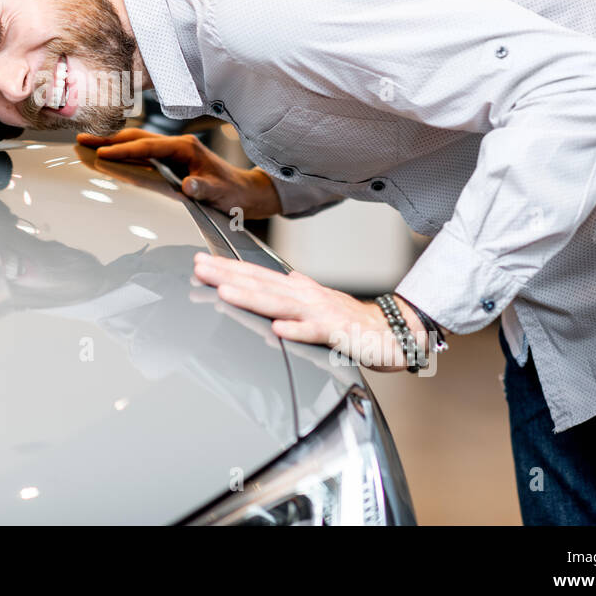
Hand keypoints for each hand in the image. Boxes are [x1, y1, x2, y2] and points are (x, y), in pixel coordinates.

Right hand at [76, 128, 282, 218]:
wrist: (244, 192)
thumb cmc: (232, 193)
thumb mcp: (219, 194)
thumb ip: (203, 189)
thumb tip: (187, 186)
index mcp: (186, 148)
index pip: (148, 146)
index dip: (124, 150)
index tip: (102, 153)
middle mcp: (178, 144)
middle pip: (137, 138)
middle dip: (109, 139)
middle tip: (83, 141)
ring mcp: (174, 150)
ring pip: (138, 142)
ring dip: (113, 143)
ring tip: (89, 144)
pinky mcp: (171, 158)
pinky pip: (143, 151)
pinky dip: (124, 151)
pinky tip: (110, 153)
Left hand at [191, 252, 427, 371]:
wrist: (395, 333)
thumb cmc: (354, 321)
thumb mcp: (320, 302)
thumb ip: (300, 291)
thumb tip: (282, 279)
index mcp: (299, 290)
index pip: (258, 276)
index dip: (229, 267)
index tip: (200, 261)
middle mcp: (306, 296)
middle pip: (261, 284)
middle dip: (229, 275)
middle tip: (199, 267)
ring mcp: (321, 313)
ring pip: (281, 304)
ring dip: (253, 297)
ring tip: (226, 292)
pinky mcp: (338, 334)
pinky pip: (315, 333)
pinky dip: (297, 330)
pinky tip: (278, 330)